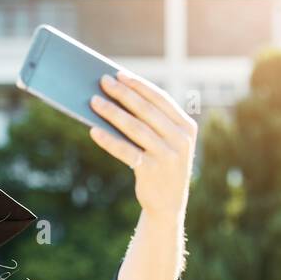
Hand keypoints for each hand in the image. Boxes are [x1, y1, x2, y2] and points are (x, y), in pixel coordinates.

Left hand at [88, 70, 197, 219]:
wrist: (168, 204)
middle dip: (122, 93)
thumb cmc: (162, 166)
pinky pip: (125, 151)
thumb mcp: (168, 142)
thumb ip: (154, 122)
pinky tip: (94, 131)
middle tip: (103, 82)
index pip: (160, 99)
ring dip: (112, 112)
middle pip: (146, 110)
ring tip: (94, 102)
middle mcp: (180, 139)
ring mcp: (167, 155)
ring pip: (134, 128)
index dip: (139, 85)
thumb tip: (120, 97)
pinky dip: (108, 140)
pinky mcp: (151, 171)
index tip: (120, 74)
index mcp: (187, 127)